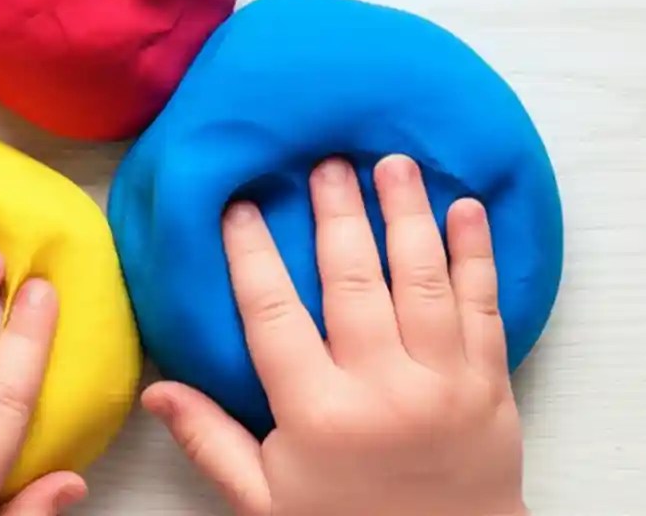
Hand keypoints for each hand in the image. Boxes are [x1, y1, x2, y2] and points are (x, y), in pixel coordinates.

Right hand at [144, 155, 526, 515]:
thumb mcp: (266, 501)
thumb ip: (211, 442)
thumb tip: (155, 391)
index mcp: (318, 413)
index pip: (274, 314)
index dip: (252, 254)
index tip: (240, 206)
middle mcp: (382, 388)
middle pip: (352, 281)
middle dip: (336, 214)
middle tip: (324, 163)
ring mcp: (443, 382)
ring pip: (421, 280)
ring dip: (406, 215)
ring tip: (393, 164)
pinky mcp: (490, 385)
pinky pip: (484, 307)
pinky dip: (476, 254)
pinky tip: (468, 208)